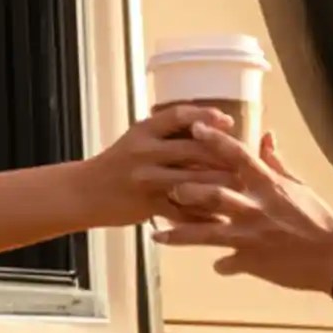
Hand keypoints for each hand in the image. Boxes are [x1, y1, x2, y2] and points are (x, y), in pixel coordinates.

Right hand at [81, 104, 240, 226]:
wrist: (84, 192)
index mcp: (144, 130)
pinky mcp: (146, 203)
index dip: (206, 116)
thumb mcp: (137, 140)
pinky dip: (202, 214)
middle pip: (193, 149)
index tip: (229, 122)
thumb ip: (167, 134)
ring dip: (220, 185)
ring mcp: (146, 178)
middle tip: (248, 160)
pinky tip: (221, 217)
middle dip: (223, 156)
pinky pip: (181, 209)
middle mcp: (145, 151)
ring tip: (243, 187)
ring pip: (192, 180)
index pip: (179, 115)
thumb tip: (208, 125)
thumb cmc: (117, 164)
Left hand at [152, 125, 332, 293]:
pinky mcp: (252, 261)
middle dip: (186, 189)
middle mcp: (256, 208)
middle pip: (213, 192)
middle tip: (166, 185)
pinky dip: (222, 264)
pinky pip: (227, 263)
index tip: (194, 128)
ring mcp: (251, 236)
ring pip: (207, 233)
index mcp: (268, 185)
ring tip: (158, 232)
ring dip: (180, 233)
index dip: (215, 140)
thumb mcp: (298, 186)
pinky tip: (214, 265)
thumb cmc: (319, 218)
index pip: (237, 155)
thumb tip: (265, 135)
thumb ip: (276, 163)